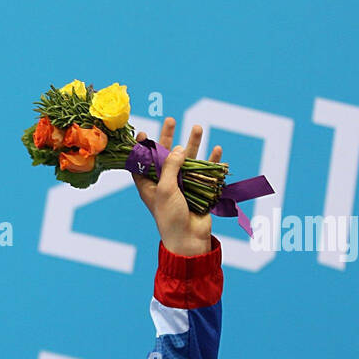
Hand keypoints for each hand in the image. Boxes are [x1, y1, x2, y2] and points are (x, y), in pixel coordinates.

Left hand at [131, 116, 221, 255]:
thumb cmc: (170, 216)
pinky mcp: (198, 190)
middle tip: (170, 120)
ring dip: (193, 144)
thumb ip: (170, 167)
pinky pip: (206, 172)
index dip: (141, 148)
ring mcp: (182, 185)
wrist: (188, 238)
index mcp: (149, 185)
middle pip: (165, 155)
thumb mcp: (165, 189)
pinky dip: (211, 161)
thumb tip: (177, 149)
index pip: (142, 163)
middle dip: (168, 138)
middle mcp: (164, 183)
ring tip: (197, 127)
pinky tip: (216, 150)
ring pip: (187, 160)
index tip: (143, 133)